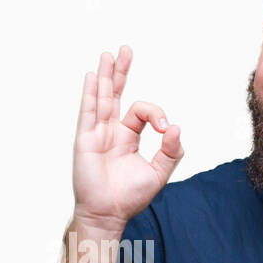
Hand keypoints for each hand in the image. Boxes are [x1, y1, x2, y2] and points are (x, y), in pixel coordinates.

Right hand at [72, 46, 183, 230]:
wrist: (109, 212)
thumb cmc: (131, 195)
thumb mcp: (158, 173)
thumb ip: (170, 151)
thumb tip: (175, 127)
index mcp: (128, 136)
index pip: (142, 112)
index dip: (156, 114)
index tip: (164, 129)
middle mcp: (111, 130)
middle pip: (116, 94)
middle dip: (121, 72)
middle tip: (126, 50)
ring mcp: (97, 132)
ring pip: (102, 98)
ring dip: (106, 76)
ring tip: (109, 55)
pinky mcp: (86, 139)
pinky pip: (88, 112)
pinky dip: (91, 94)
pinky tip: (94, 76)